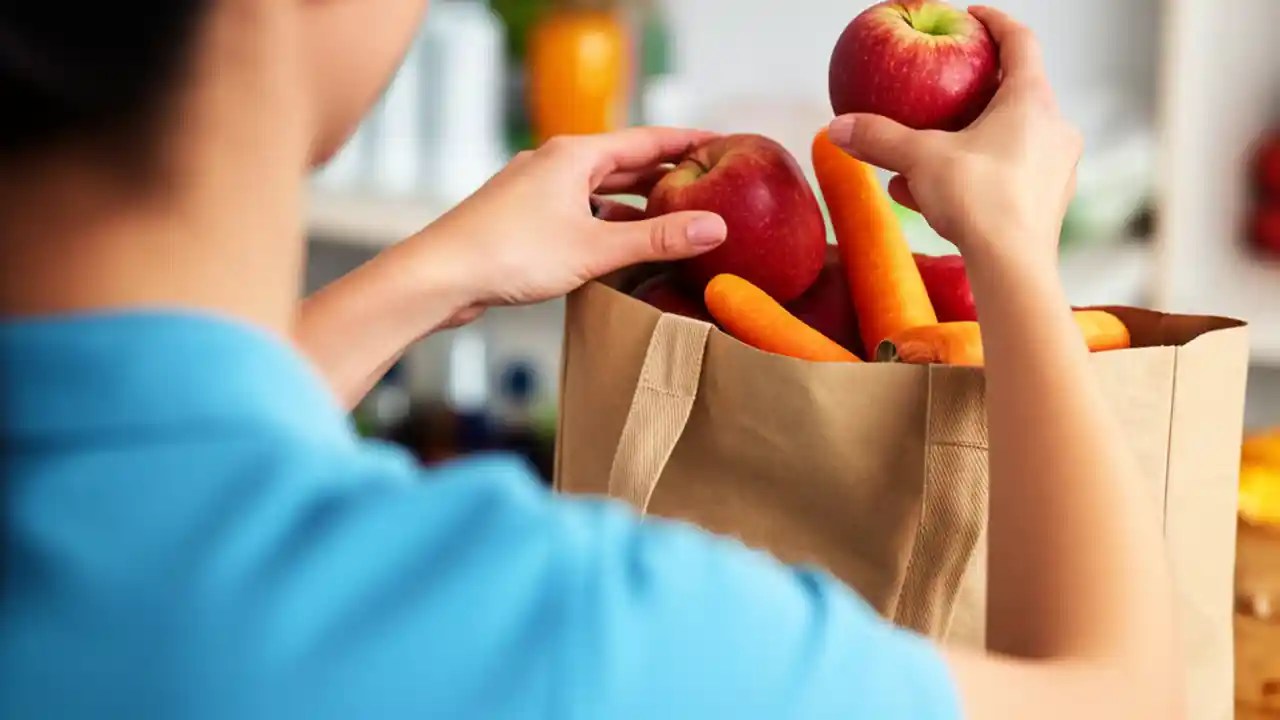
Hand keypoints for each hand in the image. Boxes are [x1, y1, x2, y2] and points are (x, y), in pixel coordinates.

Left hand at [408, 127, 728, 309]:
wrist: (439, 276)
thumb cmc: (510, 254)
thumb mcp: (595, 248)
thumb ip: (656, 239)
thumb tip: (713, 228)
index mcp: (574, 155)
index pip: (645, 139)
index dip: (686, 142)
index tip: (720, 143)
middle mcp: (554, 164)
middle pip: (623, 162)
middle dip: (664, 172)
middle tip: (706, 182)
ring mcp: (536, 190)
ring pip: (599, 189)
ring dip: (635, 201)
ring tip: (673, 214)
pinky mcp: (523, 218)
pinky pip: (578, 211)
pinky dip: (606, 221)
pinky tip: (621, 243)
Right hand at [826, 6, 1081, 266]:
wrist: (1014, 269)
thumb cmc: (979, 201)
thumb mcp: (920, 160)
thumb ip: (879, 139)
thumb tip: (837, 127)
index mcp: (1032, 101)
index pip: (1021, 43)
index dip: (996, 24)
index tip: (974, 17)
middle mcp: (1054, 129)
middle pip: (1014, 94)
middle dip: (974, 92)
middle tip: (945, 90)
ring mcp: (1054, 169)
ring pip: (1006, 140)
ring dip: (965, 142)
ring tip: (922, 154)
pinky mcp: (1045, 204)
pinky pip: (1004, 176)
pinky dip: (970, 176)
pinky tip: (927, 195)